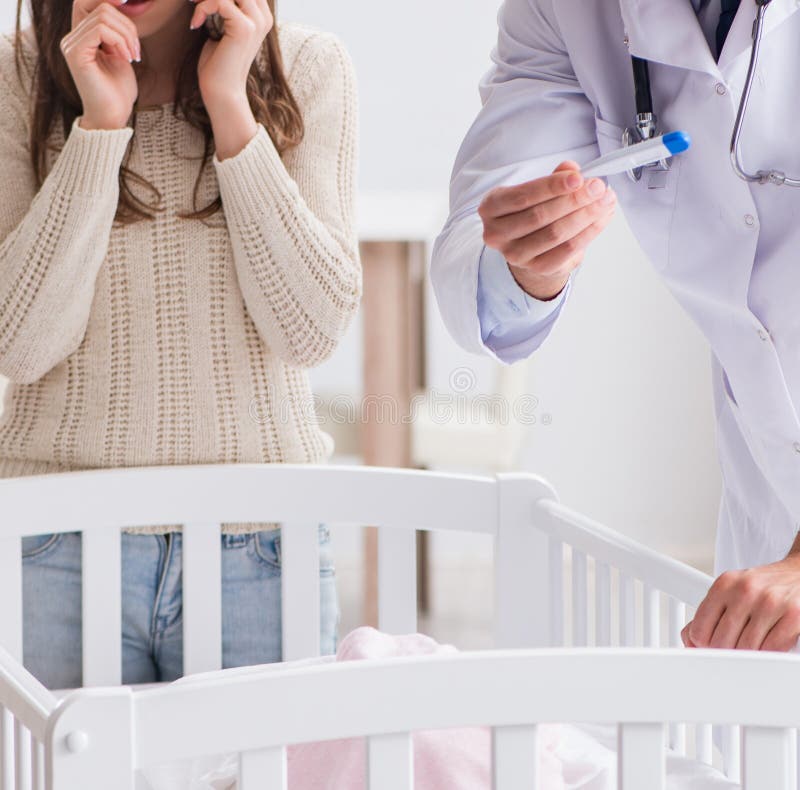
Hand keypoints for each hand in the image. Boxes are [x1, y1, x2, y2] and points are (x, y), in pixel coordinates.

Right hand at [60, 0, 140, 128]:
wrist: (113, 117)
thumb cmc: (118, 91)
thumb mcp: (120, 54)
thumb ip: (117, 32)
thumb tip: (118, 3)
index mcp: (81, 37)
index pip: (88, 2)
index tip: (126, 2)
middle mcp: (71, 38)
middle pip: (100, 7)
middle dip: (127, 25)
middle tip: (136, 51)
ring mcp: (71, 44)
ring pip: (103, 16)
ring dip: (127, 35)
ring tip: (133, 56)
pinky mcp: (76, 53)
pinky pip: (100, 29)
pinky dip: (120, 41)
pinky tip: (126, 58)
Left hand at [191, 0, 273, 104]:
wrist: (221, 91)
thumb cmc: (218, 63)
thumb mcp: (222, 27)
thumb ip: (224, 6)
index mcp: (261, 16)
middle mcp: (263, 17)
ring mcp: (256, 23)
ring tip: (193, 5)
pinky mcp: (245, 29)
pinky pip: (219, 0)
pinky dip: (202, 8)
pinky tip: (195, 24)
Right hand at [478, 161, 616, 300]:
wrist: (531, 246)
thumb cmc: (533, 211)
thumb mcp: (537, 190)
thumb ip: (553, 178)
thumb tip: (571, 169)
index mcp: (492, 207)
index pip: (523, 196)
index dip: (552, 186)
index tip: (579, 178)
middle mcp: (497, 233)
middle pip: (540, 216)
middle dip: (574, 200)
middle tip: (598, 188)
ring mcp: (515, 255)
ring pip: (555, 234)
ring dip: (585, 216)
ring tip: (605, 201)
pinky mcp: (536, 268)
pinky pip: (567, 250)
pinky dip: (588, 233)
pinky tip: (602, 218)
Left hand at [681, 554, 799, 651]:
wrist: (799, 574)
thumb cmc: (763, 587)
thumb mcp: (730, 592)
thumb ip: (708, 615)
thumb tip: (689, 642)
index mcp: (724, 585)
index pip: (699, 630)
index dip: (702, 646)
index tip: (709, 649)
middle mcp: (745, 590)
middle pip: (721, 642)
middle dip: (726, 652)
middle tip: (735, 649)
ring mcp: (769, 602)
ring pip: (747, 649)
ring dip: (749, 654)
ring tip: (753, 645)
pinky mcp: (793, 614)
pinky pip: (772, 649)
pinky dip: (769, 654)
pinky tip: (769, 645)